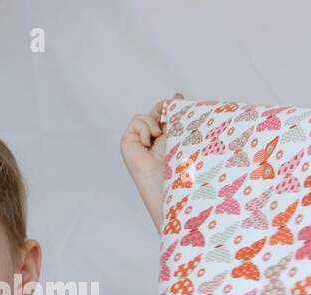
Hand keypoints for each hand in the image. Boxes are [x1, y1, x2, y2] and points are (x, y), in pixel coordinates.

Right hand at [120, 94, 181, 229]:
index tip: (180, 99)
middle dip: (163, 112)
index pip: (168, 120)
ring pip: (146, 117)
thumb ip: (178, 119)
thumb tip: (178, 96)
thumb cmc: (180, 168)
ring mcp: (141, 142)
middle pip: (156, 116)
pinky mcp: (129, 142)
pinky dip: (144, 127)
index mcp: (169, 144)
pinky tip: (149, 141)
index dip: (171, 109)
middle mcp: (155, 143)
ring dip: (154, 123)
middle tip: (172, 112)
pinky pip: (137, 121)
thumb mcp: (181, 138)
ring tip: (160, 138)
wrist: (168, 184)